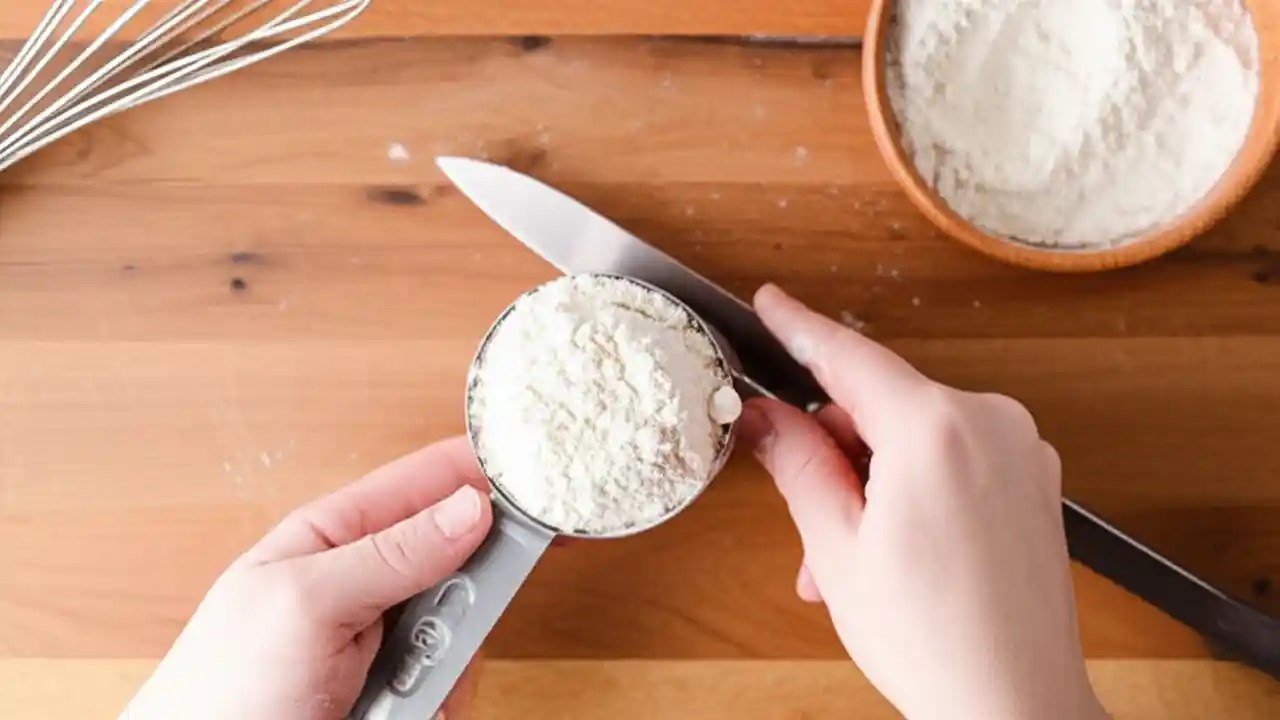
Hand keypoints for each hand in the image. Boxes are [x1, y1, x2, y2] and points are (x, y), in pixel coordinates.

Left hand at [123, 437, 493, 719]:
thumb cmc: (221, 691)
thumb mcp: (304, 604)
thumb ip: (391, 551)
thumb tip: (470, 506)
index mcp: (336, 535)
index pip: (427, 480)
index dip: (486, 470)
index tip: (544, 470)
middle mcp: (368, 581)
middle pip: (463, 561)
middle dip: (469, 599)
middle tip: (447, 631)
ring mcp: (385, 639)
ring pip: (465, 631)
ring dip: (446, 667)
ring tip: (398, 696)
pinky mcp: (399, 691)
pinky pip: (453, 685)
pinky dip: (440, 703)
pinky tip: (408, 713)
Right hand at [740, 285, 1106, 719]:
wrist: (1017, 707)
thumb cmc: (934, 640)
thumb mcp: (837, 547)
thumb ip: (797, 463)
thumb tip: (763, 415)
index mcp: (935, 429)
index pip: (849, 357)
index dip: (800, 329)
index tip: (772, 304)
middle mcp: (990, 423)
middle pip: (881, 404)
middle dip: (833, 453)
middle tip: (805, 521)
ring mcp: (1021, 450)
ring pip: (913, 438)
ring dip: (869, 482)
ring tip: (844, 560)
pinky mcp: (1034, 479)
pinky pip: (952, 459)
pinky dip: (912, 489)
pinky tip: (892, 548)